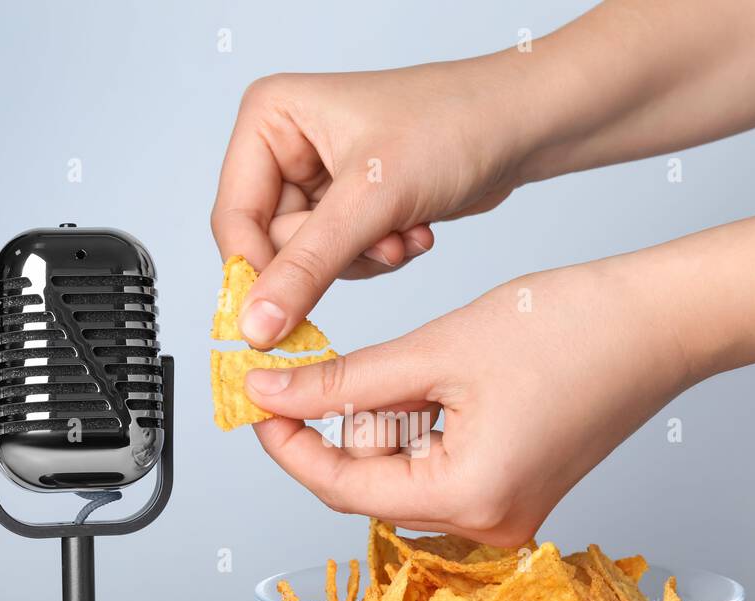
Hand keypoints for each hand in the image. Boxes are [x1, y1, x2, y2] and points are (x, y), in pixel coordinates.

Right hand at [210, 58, 549, 348]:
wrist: (521, 125)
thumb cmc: (452, 127)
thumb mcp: (371, 202)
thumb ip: (306, 268)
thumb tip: (255, 326)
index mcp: (268, 119)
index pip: (233, 220)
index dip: (256, 276)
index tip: (278, 328)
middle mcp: (284, 145)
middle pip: (270, 245)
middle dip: (333, 257)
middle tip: (380, 244)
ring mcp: (316, 177)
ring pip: (308, 260)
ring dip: (362, 259)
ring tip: (403, 231)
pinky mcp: (349, 204)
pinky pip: (341, 259)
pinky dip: (379, 254)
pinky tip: (413, 229)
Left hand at [243, 265, 695, 544]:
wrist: (657, 323)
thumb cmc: (574, 330)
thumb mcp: (436, 351)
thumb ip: (344, 382)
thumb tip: (271, 397)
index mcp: (469, 499)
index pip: (341, 487)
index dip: (289, 442)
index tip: (257, 401)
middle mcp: (489, 525)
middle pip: (372, 483)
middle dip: (356, 420)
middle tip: (366, 360)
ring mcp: (506, 514)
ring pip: (403, 472)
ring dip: (394, 419)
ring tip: (440, 363)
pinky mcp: (515, 493)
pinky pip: (438, 468)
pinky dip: (424, 426)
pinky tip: (455, 382)